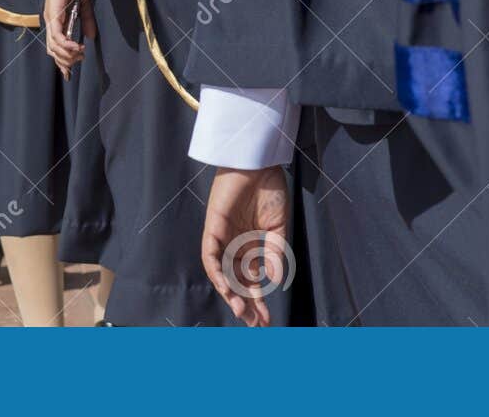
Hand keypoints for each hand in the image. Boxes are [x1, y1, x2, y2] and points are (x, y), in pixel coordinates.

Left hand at [43, 0, 94, 76]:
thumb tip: (90, 38)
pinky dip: (66, 45)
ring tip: (81, 53)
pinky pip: (57, 36)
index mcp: (56, 19)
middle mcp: (50, 20)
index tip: (70, 73)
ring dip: (68, 54)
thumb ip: (86, 21)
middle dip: (66, 61)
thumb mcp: (84, 4)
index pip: (54, 46)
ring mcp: (50, 17)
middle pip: (52, 50)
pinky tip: (76, 47)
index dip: (61, 61)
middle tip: (80, 61)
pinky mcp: (53, 13)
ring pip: (54, 46)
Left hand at [202, 166, 290, 326]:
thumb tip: (276, 280)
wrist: (259, 163)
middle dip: (245, 304)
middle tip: (254, 324)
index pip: (252, 282)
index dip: (258, 302)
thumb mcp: (278, 226)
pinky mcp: (213, 227)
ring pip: (222, 274)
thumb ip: (276, 252)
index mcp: (251, 248)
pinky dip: (217, 272)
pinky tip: (227, 288)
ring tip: (241, 311)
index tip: (266, 321)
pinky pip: (210, 255)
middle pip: (237, 283)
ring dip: (230, 293)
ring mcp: (223, 238)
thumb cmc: (269, 189)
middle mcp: (235, 247)